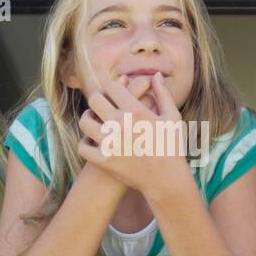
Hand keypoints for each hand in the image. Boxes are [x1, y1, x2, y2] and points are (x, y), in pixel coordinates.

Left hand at [78, 72, 192, 200]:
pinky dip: (85, 142)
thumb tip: (155, 75)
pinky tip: (92, 140)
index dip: (113, 87)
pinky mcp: (104, 161)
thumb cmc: (172, 147)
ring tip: (95, 120)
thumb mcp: (172, 117)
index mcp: (136, 111)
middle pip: (94, 100)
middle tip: (102, 104)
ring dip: (88, 118)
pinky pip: (83, 147)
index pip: (112, 87)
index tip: (116, 93)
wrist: (167, 180)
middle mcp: (120, 125)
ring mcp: (110, 143)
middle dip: (98, 99)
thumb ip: (163, 94)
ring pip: (85, 121)